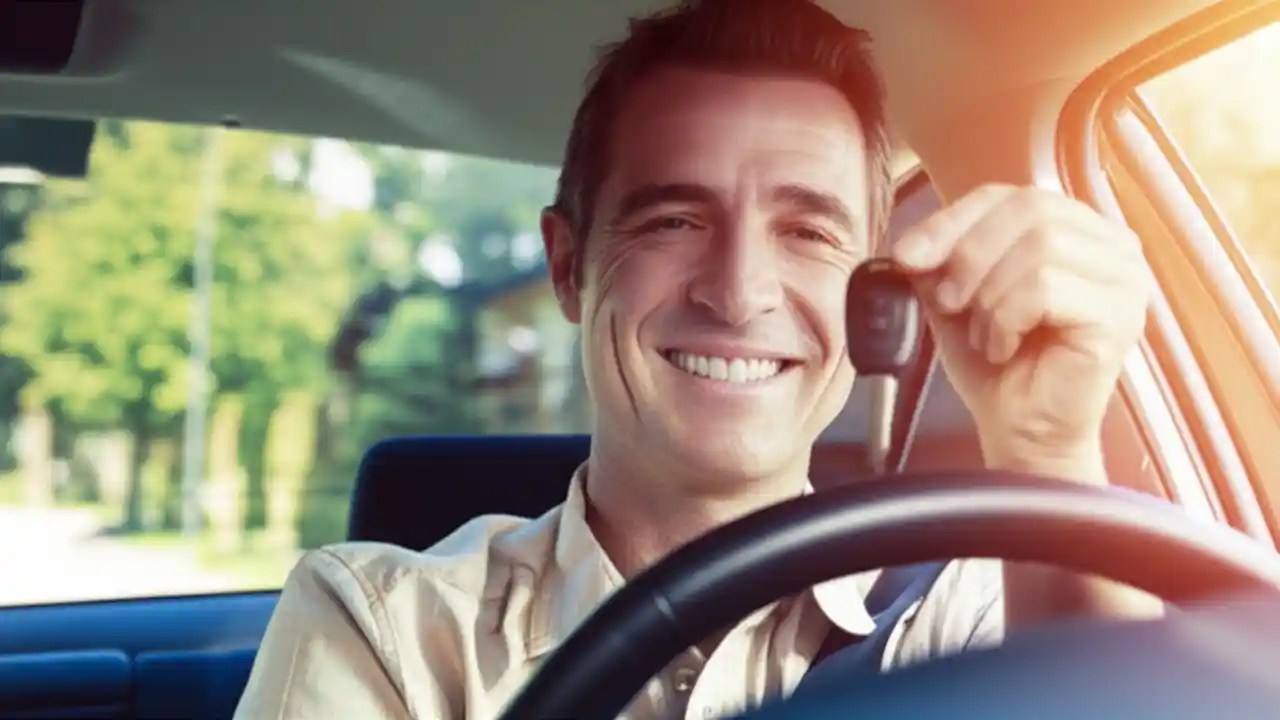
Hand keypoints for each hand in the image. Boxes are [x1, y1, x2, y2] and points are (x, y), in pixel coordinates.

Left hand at [892, 184, 1152, 479]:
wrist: (1020, 431)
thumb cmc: (997, 366)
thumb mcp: (956, 297)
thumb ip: (940, 259)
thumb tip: (912, 240)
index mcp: (1076, 229)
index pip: (1009, 195)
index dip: (952, 220)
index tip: (907, 255)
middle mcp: (1112, 246)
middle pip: (1028, 210)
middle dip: (969, 256)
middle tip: (949, 302)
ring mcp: (1124, 280)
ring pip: (1039, 247)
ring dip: (990, 295)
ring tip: (985, 334)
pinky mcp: (1118, 315)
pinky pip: (1045, 288)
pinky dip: (1007, 319)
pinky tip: (1004, 348)